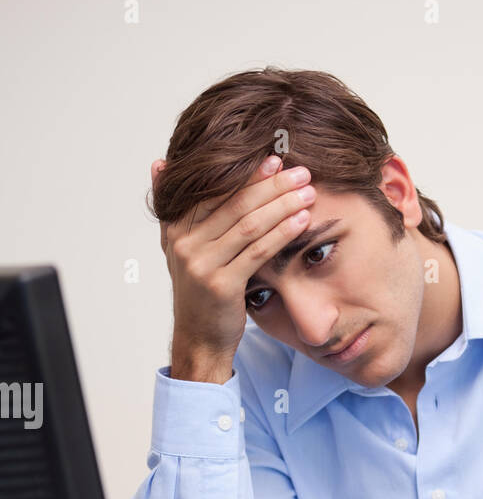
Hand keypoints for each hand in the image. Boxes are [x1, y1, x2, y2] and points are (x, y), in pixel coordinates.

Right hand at [151, 154, 315, 360]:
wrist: (199, 338)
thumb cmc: (198, 291)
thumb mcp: (176, 247)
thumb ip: (172, 208)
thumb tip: (159, 163)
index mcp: (174, 228)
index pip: (215, 190)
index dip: (246, 174)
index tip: (274, 160)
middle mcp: (184, 243)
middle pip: (235, 204)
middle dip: (272, 185)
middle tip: (300, 172)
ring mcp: (201, 264)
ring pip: (249, 225)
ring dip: (283, 206)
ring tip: (307, 193)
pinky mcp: (221, 285)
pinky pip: (257, 251)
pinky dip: (282, 233)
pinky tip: (301, 221)